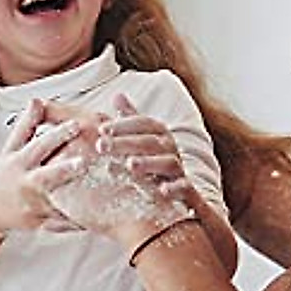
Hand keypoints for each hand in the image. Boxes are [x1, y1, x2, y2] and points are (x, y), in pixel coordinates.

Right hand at [0, 98, 82, 234]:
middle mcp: (26, 183)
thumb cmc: (5, 176)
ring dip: (74, 200)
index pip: (40, 145)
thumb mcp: (11, 150)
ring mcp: (33, 205)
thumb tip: (37, 100)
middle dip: (64, 169)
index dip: (58, 134)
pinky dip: (76, 223)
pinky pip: (61, 224)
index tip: (78, 124)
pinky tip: (94, 221)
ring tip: (93, 196)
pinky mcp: (41, 223)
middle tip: (84, 161)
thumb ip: (27, 126)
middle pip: (47, 176)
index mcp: (20, 161)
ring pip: (56, 204)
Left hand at [93, 92, 197, 210]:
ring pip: (169, 163)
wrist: (187, 195)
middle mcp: (172, 150)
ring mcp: (181, 171)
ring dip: (149, 163)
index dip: (123, 124)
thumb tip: (117, 95)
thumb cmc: (158, 164)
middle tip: (101, 146)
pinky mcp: (189, 192)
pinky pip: (185, 188)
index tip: (101, 128)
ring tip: (130, 165)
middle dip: (126, 143)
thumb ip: (131, 121)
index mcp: (161, 136)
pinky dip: (175, 188)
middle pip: (150, 142)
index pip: (144, 123)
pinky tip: (162, 191)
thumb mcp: (144, 141)